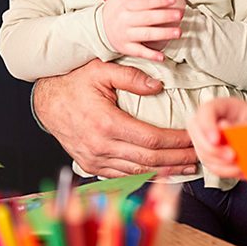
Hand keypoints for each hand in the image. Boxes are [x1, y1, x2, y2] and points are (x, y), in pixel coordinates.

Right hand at [32, 59, 196, 177]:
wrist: (46, 101)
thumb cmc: (73, 83)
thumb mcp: (101, 70)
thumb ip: (131, 76)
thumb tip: (159, 86)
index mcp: (106, 124)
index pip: (152, 140)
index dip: (177, 142)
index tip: (194, 138)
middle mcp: (101, 146)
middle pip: (150, 160)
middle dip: (178, 159)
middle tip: (200, 155)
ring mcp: (95, 159)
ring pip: (138, 172)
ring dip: (166, 171)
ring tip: (187, 166)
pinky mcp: (91, 165)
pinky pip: (123, 175)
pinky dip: (146, 175)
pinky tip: (162, 172)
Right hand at [100, 0, 184, 61]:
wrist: (100, 29)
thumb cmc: (116, 9)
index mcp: (124, 5)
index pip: (144, 2)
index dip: (159, 0)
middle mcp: (125, 20)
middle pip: (147, 17)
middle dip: (164, 16)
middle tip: (180, 14)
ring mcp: (126, 35)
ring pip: (146, 34)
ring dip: (163, 33)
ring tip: (178, 32)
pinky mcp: (127, 48)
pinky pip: (140, 52)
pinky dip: (151, 55)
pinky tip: (162, 57)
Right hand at [186, 97, 246, 177]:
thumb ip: (244, 126)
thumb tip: (224, 128)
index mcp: (227, 106)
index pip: (207, 109)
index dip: (207, 124)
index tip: (216, 139)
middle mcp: (214, 119)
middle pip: (196, 129)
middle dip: (211, 148)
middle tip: (231, 157)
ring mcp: (210, 136)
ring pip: (200, 149)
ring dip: (218, 162)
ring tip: (239, 165)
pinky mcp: (212, 152)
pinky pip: (208, 163)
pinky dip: (222, 170)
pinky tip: (238, 169)